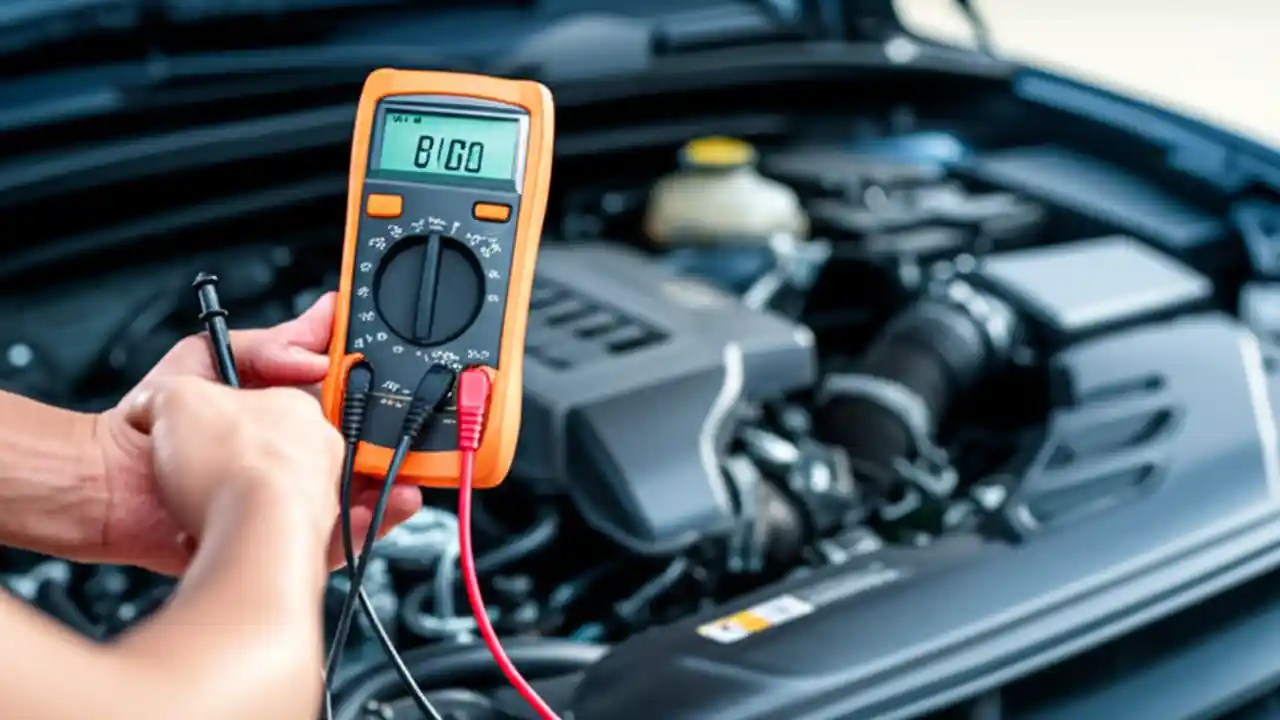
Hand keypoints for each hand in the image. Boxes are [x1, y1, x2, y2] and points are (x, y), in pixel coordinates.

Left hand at [93, 293, 422, 573]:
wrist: (114, 489)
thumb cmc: (145, 433)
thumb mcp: (208, 358)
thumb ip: (268, 343)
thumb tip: (320, 343)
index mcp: (281, 416)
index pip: (343, 403)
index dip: (372, 394)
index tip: (390, 382)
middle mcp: (293, 459)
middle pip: (362, 451)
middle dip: (390, 443)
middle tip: (404, 434)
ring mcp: (292, 500)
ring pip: (360, 493)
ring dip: (389, 483)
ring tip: (404, 477)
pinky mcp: (287, 540)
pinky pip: (341, 537)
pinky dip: (367, 524)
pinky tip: (383, 505)